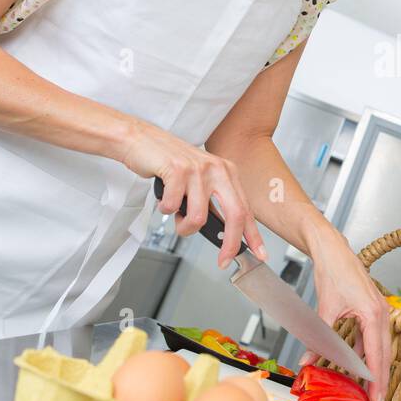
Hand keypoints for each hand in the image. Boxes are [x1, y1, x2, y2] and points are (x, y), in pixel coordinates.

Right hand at [119, 119, 265, 268]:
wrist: (141, 140)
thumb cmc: (168, 163)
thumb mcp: (200, 180)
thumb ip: (212, 202)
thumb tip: (224, 233)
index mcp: (227, 172)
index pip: (246, 209)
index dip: (253, 235)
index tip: (259, 253)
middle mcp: (217, 169)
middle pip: (235, 215)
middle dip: (231, 244)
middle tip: (224, 260)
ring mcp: (198, 169)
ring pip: (199, 217)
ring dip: (184, 226)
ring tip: (176, 215)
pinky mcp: (177, 170)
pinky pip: (173, 207)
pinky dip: (165, 209)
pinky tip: (164, 198)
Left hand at [296, 228, 390, 400]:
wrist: (333, 249)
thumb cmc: (333, 273)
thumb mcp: (324, 310)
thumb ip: (318, 339)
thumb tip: (307, 362)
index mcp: (373, 315)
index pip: (377, 356)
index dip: (376, 380)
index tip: (375, 400)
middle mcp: (382, 314)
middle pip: (385, 355)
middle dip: (381, 381)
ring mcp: (380, 311)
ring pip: (381, 347)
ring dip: (376, 368)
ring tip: (370, 390)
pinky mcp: (373, 310)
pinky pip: (373, 337)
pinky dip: (367, 353)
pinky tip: (357, 364)